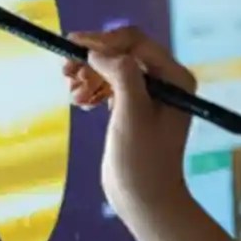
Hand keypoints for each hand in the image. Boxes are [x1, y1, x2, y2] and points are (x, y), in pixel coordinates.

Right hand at [63, 27, 197, 213]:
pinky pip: (109, 85)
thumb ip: (121, 75)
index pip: (136, 43)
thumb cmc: (143, 160)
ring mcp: (150, 94)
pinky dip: (92, 89)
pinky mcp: (134, 108)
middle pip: (123, 52)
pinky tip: (80, 102)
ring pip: (113, 68)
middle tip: (65, 72)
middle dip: (93, 59)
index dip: (103, 40)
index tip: (72, 45)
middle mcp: (166, 81)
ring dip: (89, 75)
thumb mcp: (132, 113)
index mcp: (175, 77)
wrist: (145, 199)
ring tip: (74, 96)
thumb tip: (99, 50)